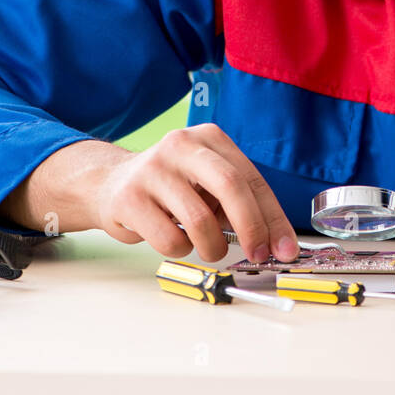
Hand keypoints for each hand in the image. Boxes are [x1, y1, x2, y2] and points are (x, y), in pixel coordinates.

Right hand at [92, 123, 298, 263]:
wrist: (109, 184)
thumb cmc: (172, 189)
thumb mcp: (207, 184)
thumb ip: (238, 205)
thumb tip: (275, 243)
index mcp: (209, 139)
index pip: (251, 179)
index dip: (273, 217)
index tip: (285, 248)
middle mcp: (181, 145)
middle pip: (230, 187)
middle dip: (252, 228)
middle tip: (258, 255)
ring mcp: (152, 170)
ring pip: (199, 222)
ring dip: (211, 247)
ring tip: (207, 248)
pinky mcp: (129, 198)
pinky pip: (169, 239)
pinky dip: (179, 250)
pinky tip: (172, 237)